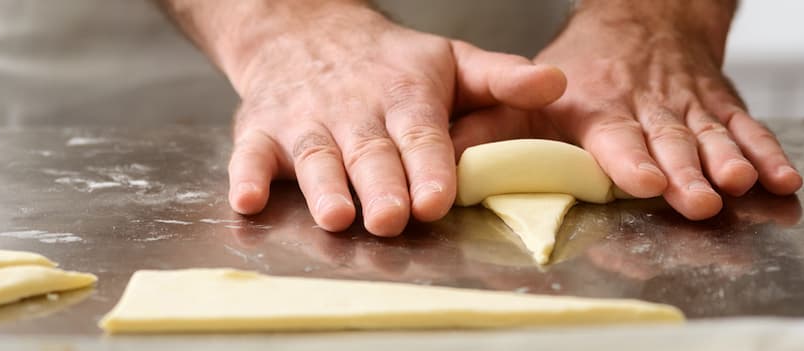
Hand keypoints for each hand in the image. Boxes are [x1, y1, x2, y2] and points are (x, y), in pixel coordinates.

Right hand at [161, 1, 566, 235]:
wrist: (304, 31)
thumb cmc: (388, 61)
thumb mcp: (451, 60)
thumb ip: (502, 79)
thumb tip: (557, 86)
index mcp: (405, 97)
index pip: (421, 134)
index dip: (429, 166)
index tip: (438, 196)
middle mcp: (355, 111)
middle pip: (369, 153)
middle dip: (381, 185)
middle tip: (393, 217)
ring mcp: (305, 123)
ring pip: (315, 158)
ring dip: (323, 187)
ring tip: (336, 216)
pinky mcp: (261, 133)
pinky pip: (250, 156)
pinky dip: (246, 177)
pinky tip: (248, 200)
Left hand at [452, 2, 801, 219]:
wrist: (644, 17)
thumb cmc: (588, 65)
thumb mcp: (539, 92)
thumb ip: (500, 126)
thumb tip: (452, 156)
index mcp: (600, 105)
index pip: (616, 134)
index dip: (630, 159)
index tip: (644, 180)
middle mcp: (648, 106)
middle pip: (670, 141)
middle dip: (686, 172)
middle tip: (698, 200)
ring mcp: (689, 106)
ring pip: (712, 135)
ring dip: (728, 162)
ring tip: (742, 184)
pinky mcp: (720, 105)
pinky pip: (747, 128)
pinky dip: (767, 152)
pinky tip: (782, 179)